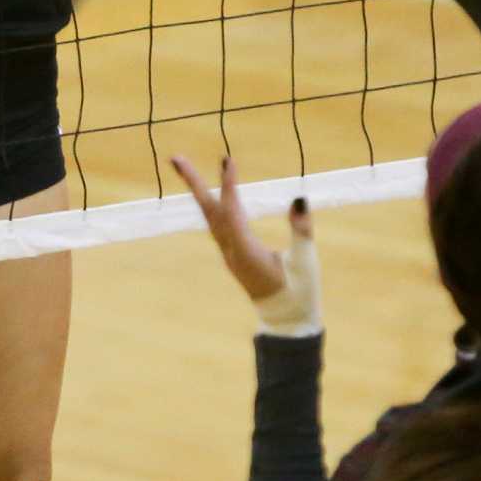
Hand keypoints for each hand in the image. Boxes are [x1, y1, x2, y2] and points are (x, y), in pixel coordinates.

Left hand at [171, 153, 320, 336]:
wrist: (287, 322)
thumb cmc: (299, 293)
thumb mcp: (306, 262)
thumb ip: (302, 230)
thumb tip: (299, 199)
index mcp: (247, 254)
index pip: (232, 212)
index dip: (229, 185)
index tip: (227, 159)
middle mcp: (231, 251)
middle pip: (208, 211)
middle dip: (193, 183)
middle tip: (175, 158)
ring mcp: (229, 254)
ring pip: (209, 216)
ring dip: (198, 190)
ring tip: (185, 167)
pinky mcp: (233, 255)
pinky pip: (217, 223)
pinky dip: (212, 203)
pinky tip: (210, 194)